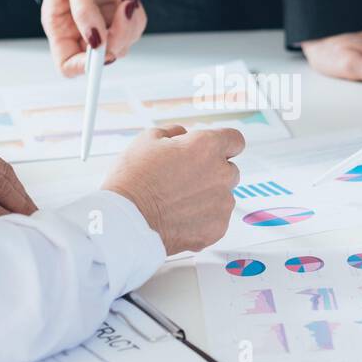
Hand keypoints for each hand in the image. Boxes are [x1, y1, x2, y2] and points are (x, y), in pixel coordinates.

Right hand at [41, 0, 146, 76]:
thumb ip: (84, 11)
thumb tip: (96, 43)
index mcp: (59, 25)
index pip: (68, 65)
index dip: (86, 66)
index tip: (104, 47)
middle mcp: (78, 28)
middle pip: (101, 58)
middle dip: (117, 40)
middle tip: (122, 12)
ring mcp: (97, 21)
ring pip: (121, 44)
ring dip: (130, 27)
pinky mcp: (114, 12)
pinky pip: (131, 29)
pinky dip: (136, 18)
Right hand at [102, 126, 244, 253]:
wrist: (126, 221)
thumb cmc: (133, 181)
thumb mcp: (147, 140)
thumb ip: (174, 133)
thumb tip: (182, 135)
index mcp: (206, 147)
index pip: (235, 140)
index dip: (224, 145)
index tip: (216, 151)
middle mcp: (221, 173)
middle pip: (229, 170)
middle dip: (212, 173)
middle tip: (185, 180)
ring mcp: (221, 203)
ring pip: (223, 196)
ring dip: (208, 197)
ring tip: (178, 202)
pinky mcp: (218, 228)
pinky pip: (217, 220)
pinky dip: (203, 220)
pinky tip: (180, 218)